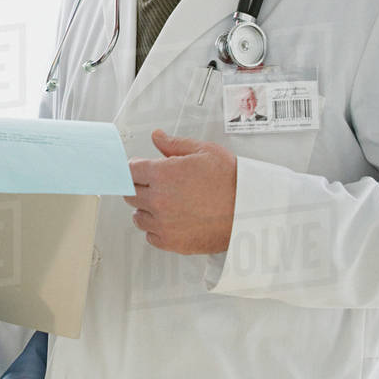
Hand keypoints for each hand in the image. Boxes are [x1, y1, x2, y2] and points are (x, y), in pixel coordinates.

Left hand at [124, 129, 236, 254]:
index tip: (139, 169)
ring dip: (146, 209)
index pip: (129, 171)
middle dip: (139, 187)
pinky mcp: (171, 242)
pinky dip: (157, 229)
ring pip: (138, 217)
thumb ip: (174, 144)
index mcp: (162, 174)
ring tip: (166, 204)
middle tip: (156, 185)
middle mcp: (158, 199)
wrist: (249, 210)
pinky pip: (150, 236)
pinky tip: (171, 220)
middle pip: (130, 193)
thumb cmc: (231, 181)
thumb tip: (157, 137)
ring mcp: (163, 223)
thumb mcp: (204, 151)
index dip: (135, 168)